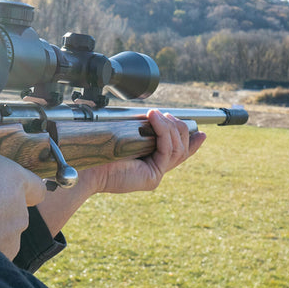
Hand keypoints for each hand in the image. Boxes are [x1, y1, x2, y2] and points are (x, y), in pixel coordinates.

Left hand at [81, 109, 205, 193]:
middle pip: (182, 147)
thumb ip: (139, 125)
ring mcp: (155, 175)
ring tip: (156, 114)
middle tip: (164, 115)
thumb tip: (149, 110)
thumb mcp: (124, 132)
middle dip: (178, 126)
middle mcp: (154, 170)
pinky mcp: (152, 177)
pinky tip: (155, 119)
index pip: (178, 152)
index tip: (201, 133)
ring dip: (170, 126)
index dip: (192, 142)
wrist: (86, 166)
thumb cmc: (99, 149)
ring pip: (178, 148)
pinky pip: (167, 150)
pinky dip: (163, 131)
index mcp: (149, 161)